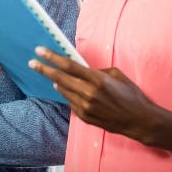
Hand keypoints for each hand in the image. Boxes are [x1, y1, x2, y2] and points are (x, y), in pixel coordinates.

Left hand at [29, 46, 157, 141]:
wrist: (140, 120)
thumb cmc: (131, 94)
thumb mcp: (116, 75)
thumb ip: (96, 70)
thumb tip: (80, 69)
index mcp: (97, 80)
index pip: (69, 66)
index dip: (52, 57)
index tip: (40, 51)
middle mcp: (89, 94)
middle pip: (59, 79)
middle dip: (44, 69)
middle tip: (32, 62)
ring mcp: (86, 107)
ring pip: (63, 91)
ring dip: (56, 82)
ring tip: (52, 76)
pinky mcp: (85, 117)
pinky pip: (70, 102)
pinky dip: (68, 94)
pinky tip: (69, 90)